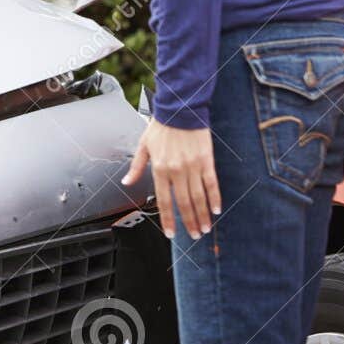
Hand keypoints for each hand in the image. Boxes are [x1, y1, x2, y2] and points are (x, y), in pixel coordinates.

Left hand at [122, 120, 221, 240]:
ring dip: (202, 215)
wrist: (180, 108)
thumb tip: (127, 182)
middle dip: (189, 222)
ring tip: (205, 228)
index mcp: (160, 169)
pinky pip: (211, 183)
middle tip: (194, 235)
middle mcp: (176, 170)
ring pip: (198, 197)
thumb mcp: (143, 146)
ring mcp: (192, 166)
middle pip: (184, 203)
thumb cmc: (161, 126)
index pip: (164, 201)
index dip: (168, 220)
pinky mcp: (206, 160)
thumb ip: (136, 167)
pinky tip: (216, 209)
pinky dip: (214, 198)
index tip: (172, 234)